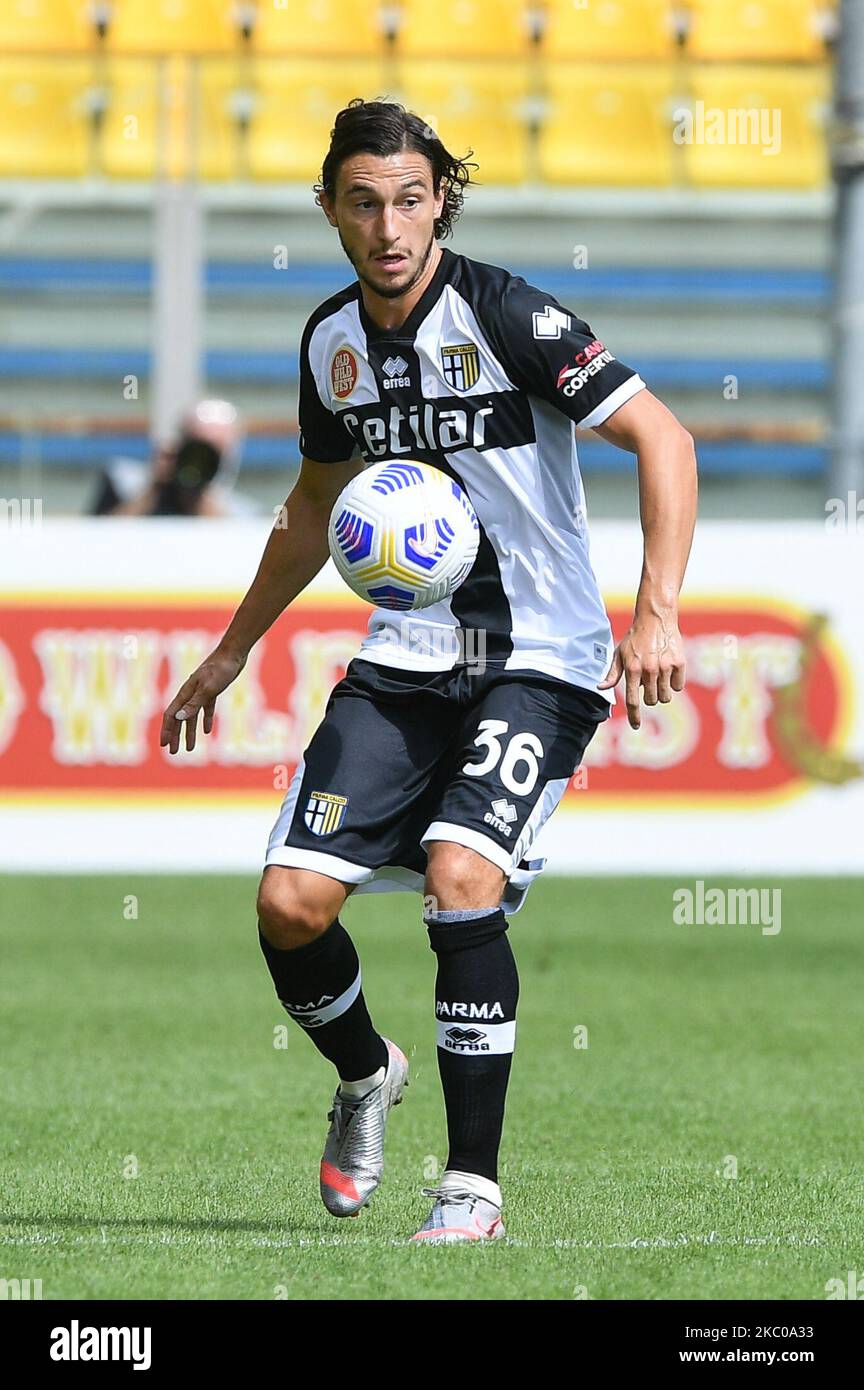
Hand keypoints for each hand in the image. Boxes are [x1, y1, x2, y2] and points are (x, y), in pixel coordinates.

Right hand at [160, 646, 246, 753]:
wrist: (234, 653)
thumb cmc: (221, 669)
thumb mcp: (209, 689)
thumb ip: (194, 704)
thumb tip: (179, 718)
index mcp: (185, 693)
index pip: (171, 715)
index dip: (167, 731)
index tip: (164, 745)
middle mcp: (190, 693)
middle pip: (179, 718)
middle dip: (175, 735)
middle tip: (173, 752)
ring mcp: (201, 692)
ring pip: (192, 716)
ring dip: (189, 732)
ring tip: (190, 748)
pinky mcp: (212, 690)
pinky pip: (206, 709)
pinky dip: (205, 720)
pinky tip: (206, 731)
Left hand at [598, 613, 685, 729]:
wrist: (655, 618)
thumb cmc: (635, 638)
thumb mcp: (619, 654)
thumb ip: (612, 674)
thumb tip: (600, 688)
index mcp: (632, 669)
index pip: (633, 701)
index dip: (634, 717)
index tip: (635, 726)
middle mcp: (649, 669)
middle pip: (651, 701)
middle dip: (649, 697)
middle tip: (648, 683)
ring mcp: (666, 666)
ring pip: (666, 696)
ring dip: (661, 692)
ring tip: (658, 677)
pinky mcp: (679, 663)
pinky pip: (678, 685)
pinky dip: (673, 682)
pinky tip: (668, 670)